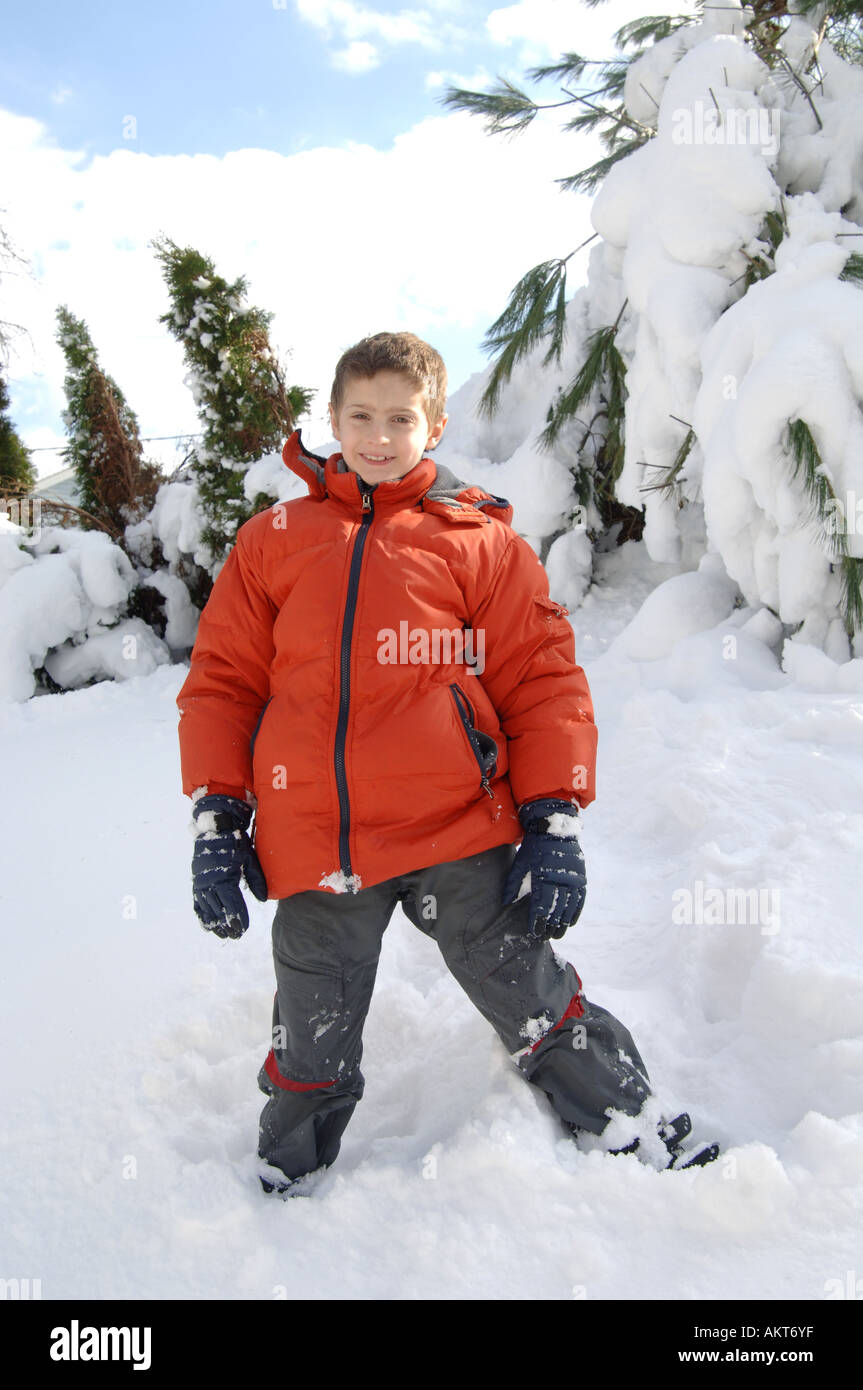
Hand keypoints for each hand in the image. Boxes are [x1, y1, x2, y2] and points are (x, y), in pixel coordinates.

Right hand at [191, 794, 267, 938]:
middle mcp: (211, 882)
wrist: (215, 827)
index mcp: (226, 877)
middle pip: (219, 910)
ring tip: (224, 935)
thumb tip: (263, 899)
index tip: (243, 929)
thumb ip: (256, 879)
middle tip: (236, 936)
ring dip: (215, 923)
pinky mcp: (196, 881)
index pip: (232, 904)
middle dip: (228, 924)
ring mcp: (201, 883)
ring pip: (207, 909)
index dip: (238, 918)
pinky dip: (201, 915)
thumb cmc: (235, 842)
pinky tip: (207, 926)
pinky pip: (197, 903)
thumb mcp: (249, 858)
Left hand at [502, 798, 585, 939]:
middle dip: (550, 926)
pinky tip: (570, 922)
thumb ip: (512, 883)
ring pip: (569, 907)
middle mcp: (560, 880)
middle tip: (545, 938)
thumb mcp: (520, 862)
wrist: (555, 827)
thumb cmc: (534, 846)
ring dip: (563, 923)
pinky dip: (575, 912)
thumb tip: (505, 902)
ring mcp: (573, 879)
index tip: (534, 933)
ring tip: (557, 934)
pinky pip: (580, 899)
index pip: (540, 906)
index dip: (537, 921)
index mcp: (543, 876)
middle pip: (555, 910)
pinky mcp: (581, 877)